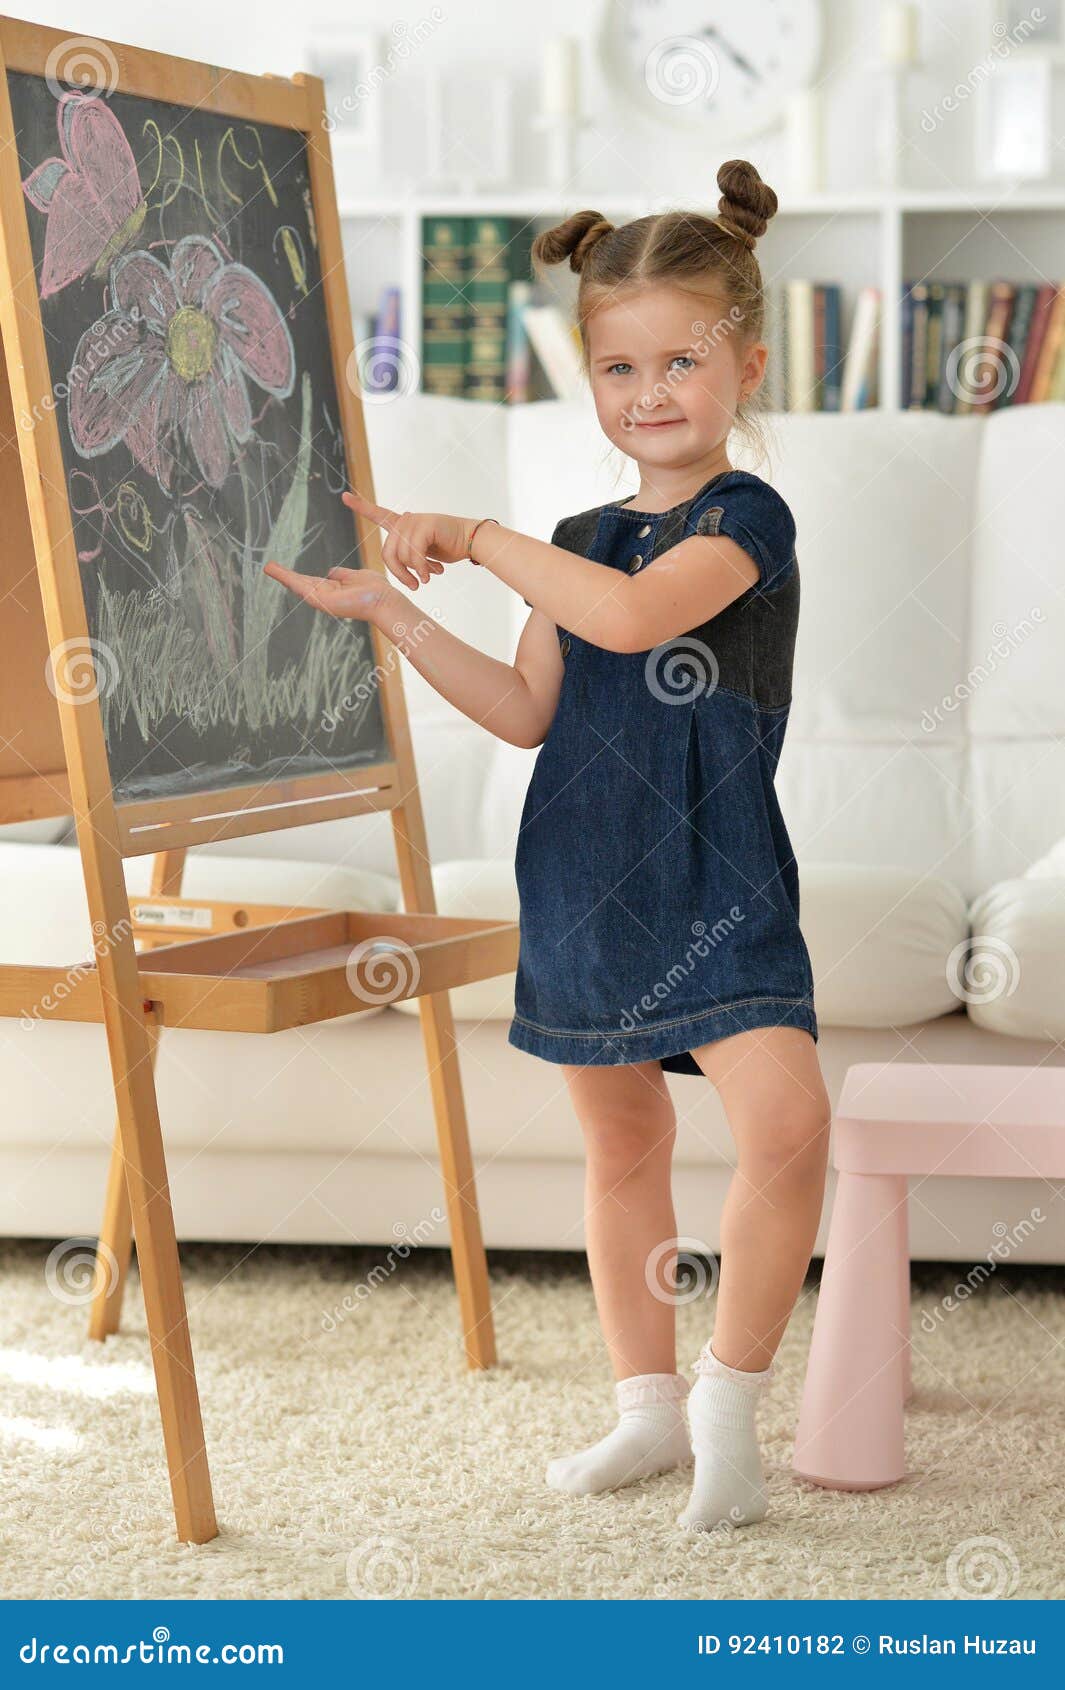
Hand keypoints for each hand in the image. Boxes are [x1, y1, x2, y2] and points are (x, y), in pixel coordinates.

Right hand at [261, 557, 393, 621]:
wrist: (384, 600)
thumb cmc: (375, 590)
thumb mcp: (355, 576)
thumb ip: (342, 574)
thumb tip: (331, 571)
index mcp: (332, 590)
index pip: (309, 581)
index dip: (295, 574)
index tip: (283, 567)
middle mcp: (325, 597)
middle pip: (299, 584)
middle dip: (283, 576)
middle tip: (267, 567)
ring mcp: (323, 601)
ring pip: (298, 587)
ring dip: (282, 577)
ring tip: (268, 567)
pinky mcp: (324, 602)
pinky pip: (304, 589)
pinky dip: (291, 580)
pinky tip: (280, 573)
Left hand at [341, 488, 474, 588]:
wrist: (469, 540)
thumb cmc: (446, 547)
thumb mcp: (421, 551)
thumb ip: (407, 553)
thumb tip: (402, 566)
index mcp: (401, 524)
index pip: (378, 514)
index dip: (361, 506)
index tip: (344, 497)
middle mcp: (404, 520)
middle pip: (388, 554)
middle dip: (400, 574)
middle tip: (414, 585)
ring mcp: (414, 521)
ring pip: (402, 557)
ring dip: (416, 572)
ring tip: (430, 575)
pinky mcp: (424, 526)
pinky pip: (415, 555)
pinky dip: (423, 568)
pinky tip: (434, 573)